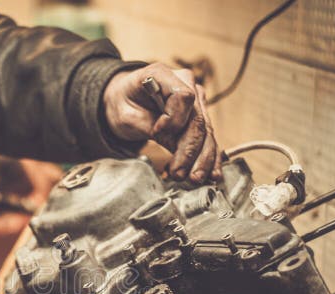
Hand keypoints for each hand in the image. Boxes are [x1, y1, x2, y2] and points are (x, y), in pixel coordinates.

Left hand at [103, 63, 221, 182]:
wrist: (123, 99)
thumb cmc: (122, 102)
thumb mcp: (126, 115)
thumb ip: (149, 126)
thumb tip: (174, 145)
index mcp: (163, 74)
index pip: (183, 96)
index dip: (173, 119)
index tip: (156, 133)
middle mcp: (185, 84)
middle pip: (197, 119)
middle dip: (190, 150)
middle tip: (180, 174)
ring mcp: (194, 100)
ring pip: (206, 131)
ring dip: (202, 158)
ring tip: (195, 178)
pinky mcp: (197, 116)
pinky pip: (207, 137)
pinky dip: (209, 157)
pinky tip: (212, 173)